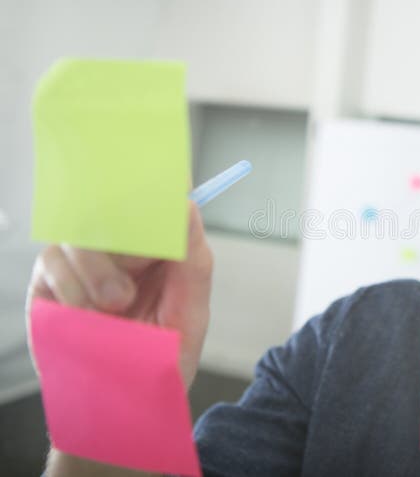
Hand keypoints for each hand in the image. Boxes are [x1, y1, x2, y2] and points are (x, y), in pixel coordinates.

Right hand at [25, 201, 212, 387]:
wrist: (123, 403)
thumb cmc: (163, 358)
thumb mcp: (190, 314)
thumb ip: (193, 262)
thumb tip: (188, 207)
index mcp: (159, 249)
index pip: (152, 202)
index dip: (152, 193)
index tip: (155, 193)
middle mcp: (120, 249)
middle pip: (110, 208)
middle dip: (123, 236)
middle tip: (137, 271)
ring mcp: (83, 263)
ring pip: (80, 234)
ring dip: (98, 270)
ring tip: (116, 305)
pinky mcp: (50, 282)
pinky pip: (53, 262)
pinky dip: (73, 287)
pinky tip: (88, 315)